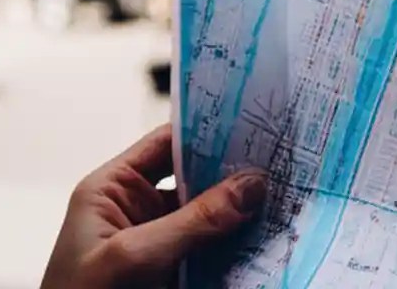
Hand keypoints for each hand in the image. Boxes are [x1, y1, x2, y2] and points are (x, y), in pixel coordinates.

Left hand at [41, 125, 266, 288]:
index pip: (166, 143)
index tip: (254, 123)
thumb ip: (194, 220)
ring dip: (243, 212)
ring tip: (284, 199)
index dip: (208, 129)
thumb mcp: (135, 256)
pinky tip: (269, 238)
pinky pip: (214, 252)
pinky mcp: (176, 274)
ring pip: (211, 217)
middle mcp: (137, 211)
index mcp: (112, 190)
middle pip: (197, 179)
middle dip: (235, 173)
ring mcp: (159, 245)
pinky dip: (240, 246)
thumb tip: (251, 185)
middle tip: (279, 164)